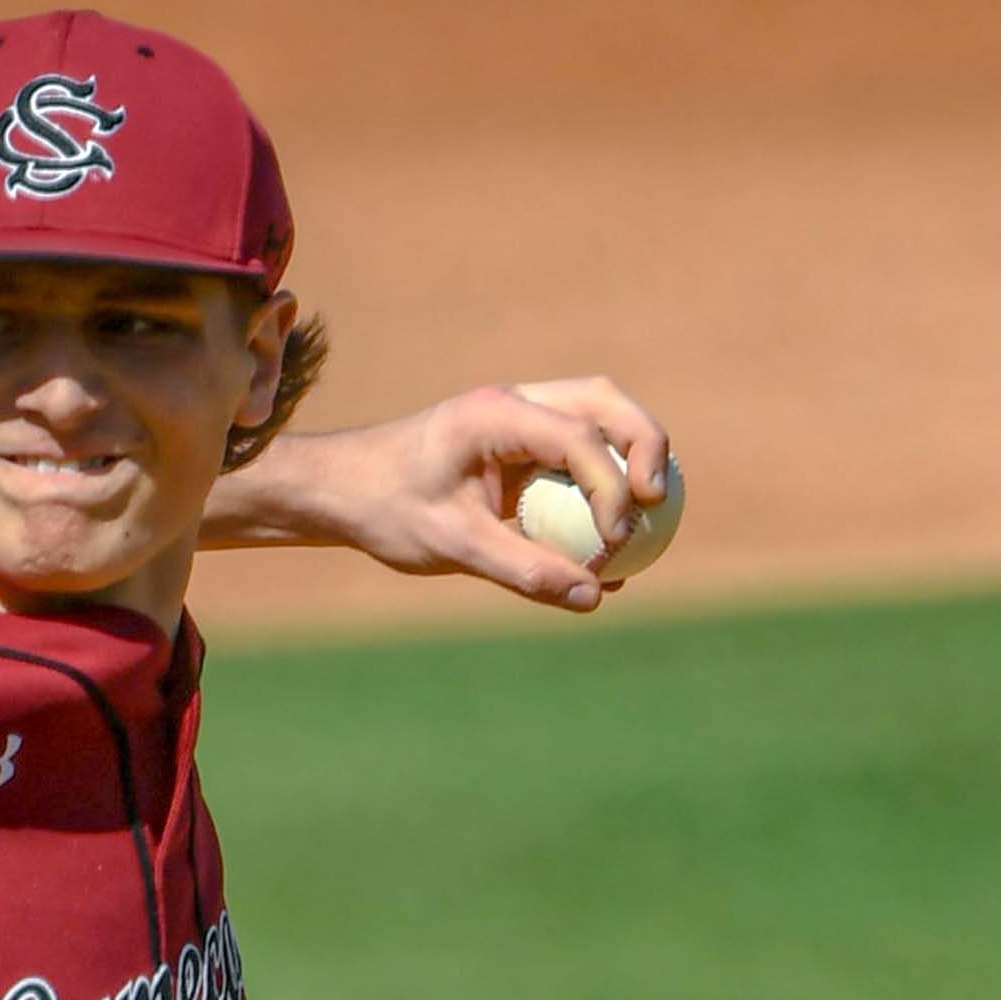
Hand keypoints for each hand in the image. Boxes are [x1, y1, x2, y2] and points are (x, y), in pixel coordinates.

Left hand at [207, 375, 674, 611]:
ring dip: (629, 458)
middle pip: (604, 403)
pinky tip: (613, 537)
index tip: (615, 542)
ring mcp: (518, 418)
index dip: (611, 488)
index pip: (577, 438)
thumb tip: (594, 596)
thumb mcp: (452, 546)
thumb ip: (524, 570)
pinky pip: (576, 453)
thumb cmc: (386, 510)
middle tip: (658, 502)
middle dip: (645, 445)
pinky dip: (602, 482)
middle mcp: (514, 403)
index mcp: (494, 416)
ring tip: (648, 515)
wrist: (342, 490)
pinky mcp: (519, 443)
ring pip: (597, 418)